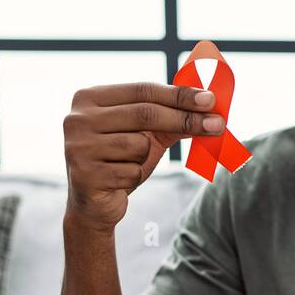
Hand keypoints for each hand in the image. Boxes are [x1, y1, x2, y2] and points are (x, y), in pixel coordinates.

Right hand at [63, 82, 223, 232]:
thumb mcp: (146, 135)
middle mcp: (77, 118)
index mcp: (89, 98)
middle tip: (217, 124)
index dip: (180, 95)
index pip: (144, 90)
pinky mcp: (84, 174)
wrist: (94, 205)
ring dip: (145, 157)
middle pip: (145, 113)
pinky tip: (118, 180)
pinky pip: (131, 171)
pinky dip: (135, 176)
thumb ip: (172, 118)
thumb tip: (210, 106)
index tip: (211, 100)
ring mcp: (77, 145)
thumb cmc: (122, 161)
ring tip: (128, 163)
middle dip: (185, 119)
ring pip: (139, 144)